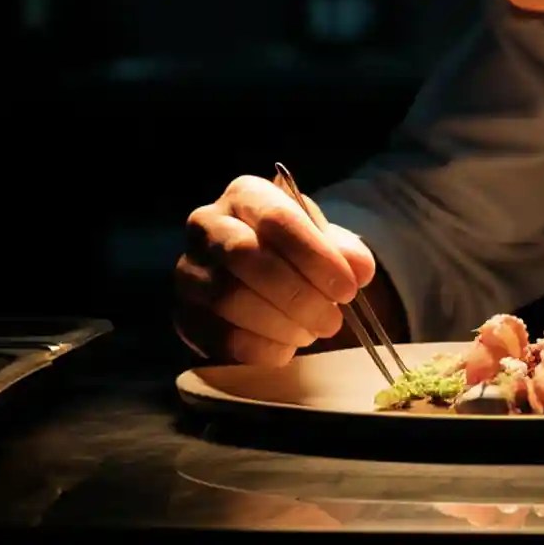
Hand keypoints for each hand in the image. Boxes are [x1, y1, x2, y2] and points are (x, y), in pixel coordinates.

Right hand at [173, 175, 374, 365]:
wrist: (259, 277)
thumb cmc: (294, 252)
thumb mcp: (323, 240)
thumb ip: (343, 251)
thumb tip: (358, 269)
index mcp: (245, 195)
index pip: (277, 220)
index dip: (316, 257)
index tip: (347, 288)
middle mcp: (206, 225)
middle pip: (247, 257)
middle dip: (298, 295)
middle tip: (332, 320)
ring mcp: (189, 271)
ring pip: (230, 299)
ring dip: (282, 324)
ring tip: (310, 331)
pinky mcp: (184, 316)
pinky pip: (221, 338)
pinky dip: (262, 349)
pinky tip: (286, 347)